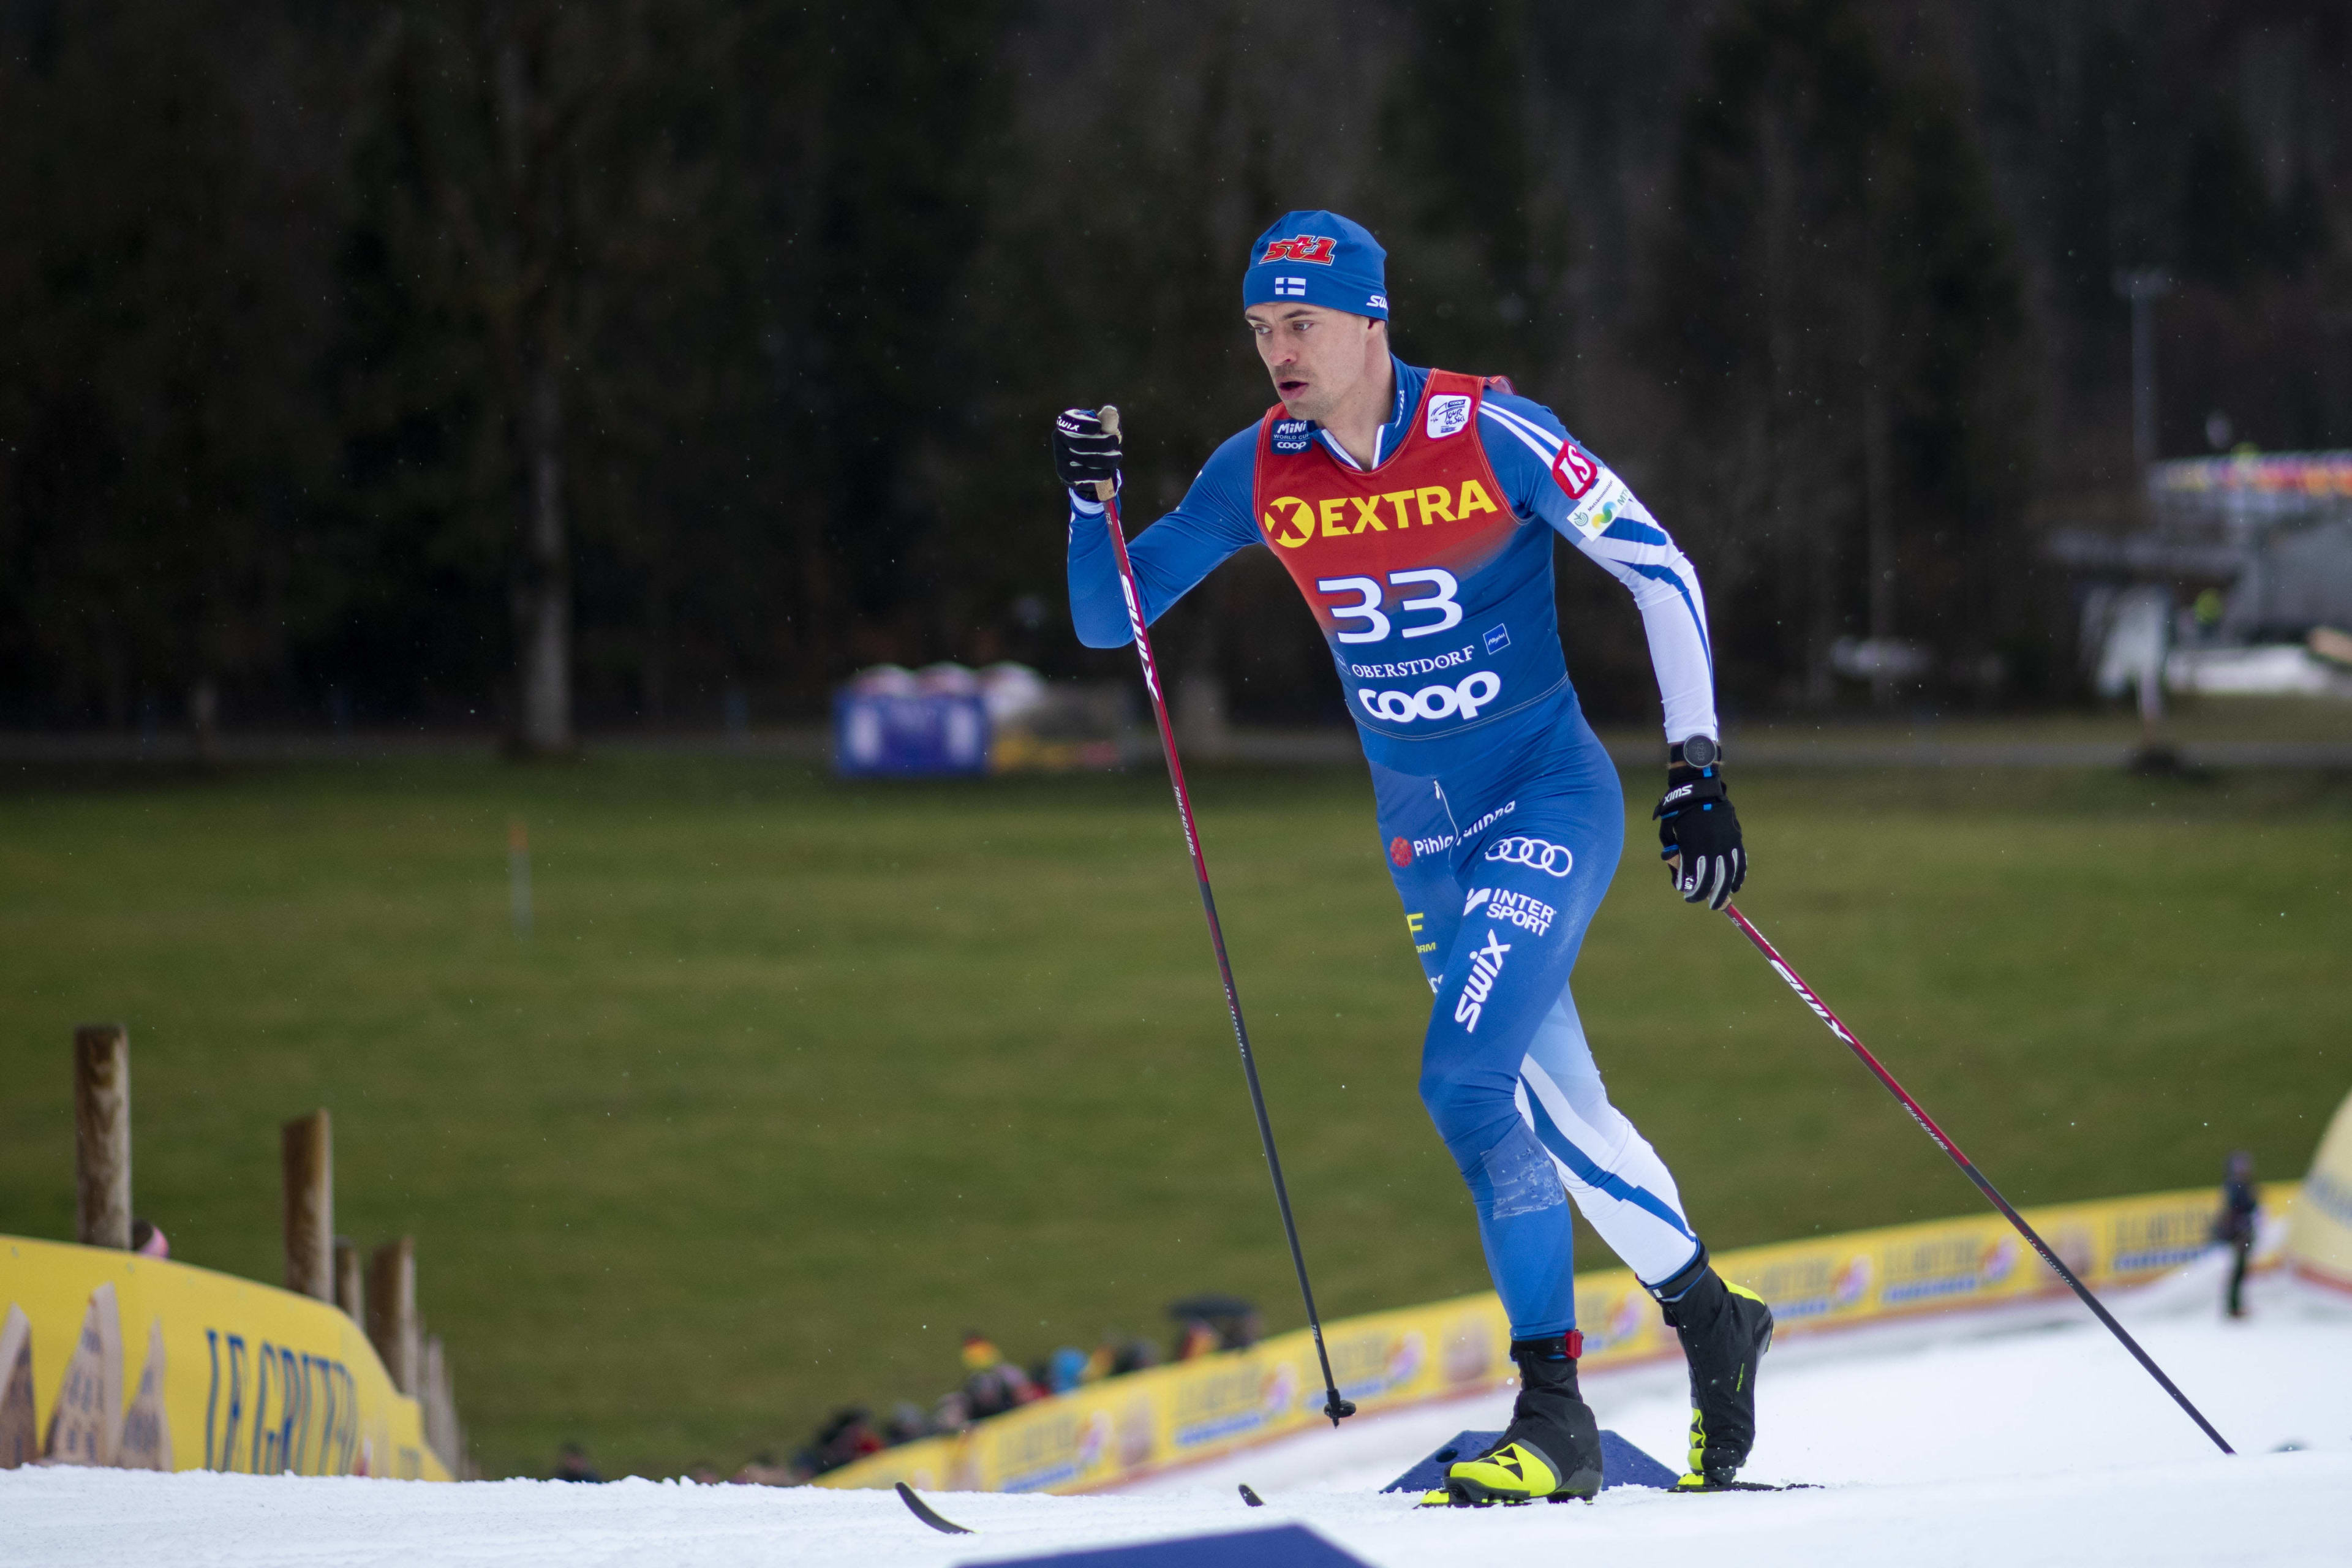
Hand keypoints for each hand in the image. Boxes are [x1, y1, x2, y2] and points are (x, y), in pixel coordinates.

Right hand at [1053, 407, 1120, 498]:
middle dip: (1103, 444)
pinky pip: (1083, 475)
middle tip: (1115, 442)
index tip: (1098, 426)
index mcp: (1067, 422)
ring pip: (1085, 460)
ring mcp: (1060, 456)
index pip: (1069, 422)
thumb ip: (1108, 421)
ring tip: (1117, 457)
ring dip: (1106, 460)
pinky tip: (1107, 472)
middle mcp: (1059, 437)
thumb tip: (1111, 410)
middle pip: (1080, 444)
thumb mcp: (1105, 429)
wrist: (1089, 464)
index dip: (1084, 425)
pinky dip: (1098, 474)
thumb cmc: (1099, 440)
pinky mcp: (1064, 472)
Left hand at [1653, 740, 1743, 909]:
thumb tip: (1682, 880)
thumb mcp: (1669, 836)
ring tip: (1722, 899)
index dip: (1692, 891)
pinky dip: (1739, 875)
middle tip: (1708, 905)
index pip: (1695, 878)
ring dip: (1726, 889)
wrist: (1699, 790)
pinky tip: (1736, 885)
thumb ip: (1675, 858)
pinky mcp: (1736, 838)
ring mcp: (1726, 842)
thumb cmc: (1678, 815)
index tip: (1688, 897)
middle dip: (1711, 896)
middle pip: (1715, 880)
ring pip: (1730, 873)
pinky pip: (1740, 861)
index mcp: (1693, 847)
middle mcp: (1712, 847)